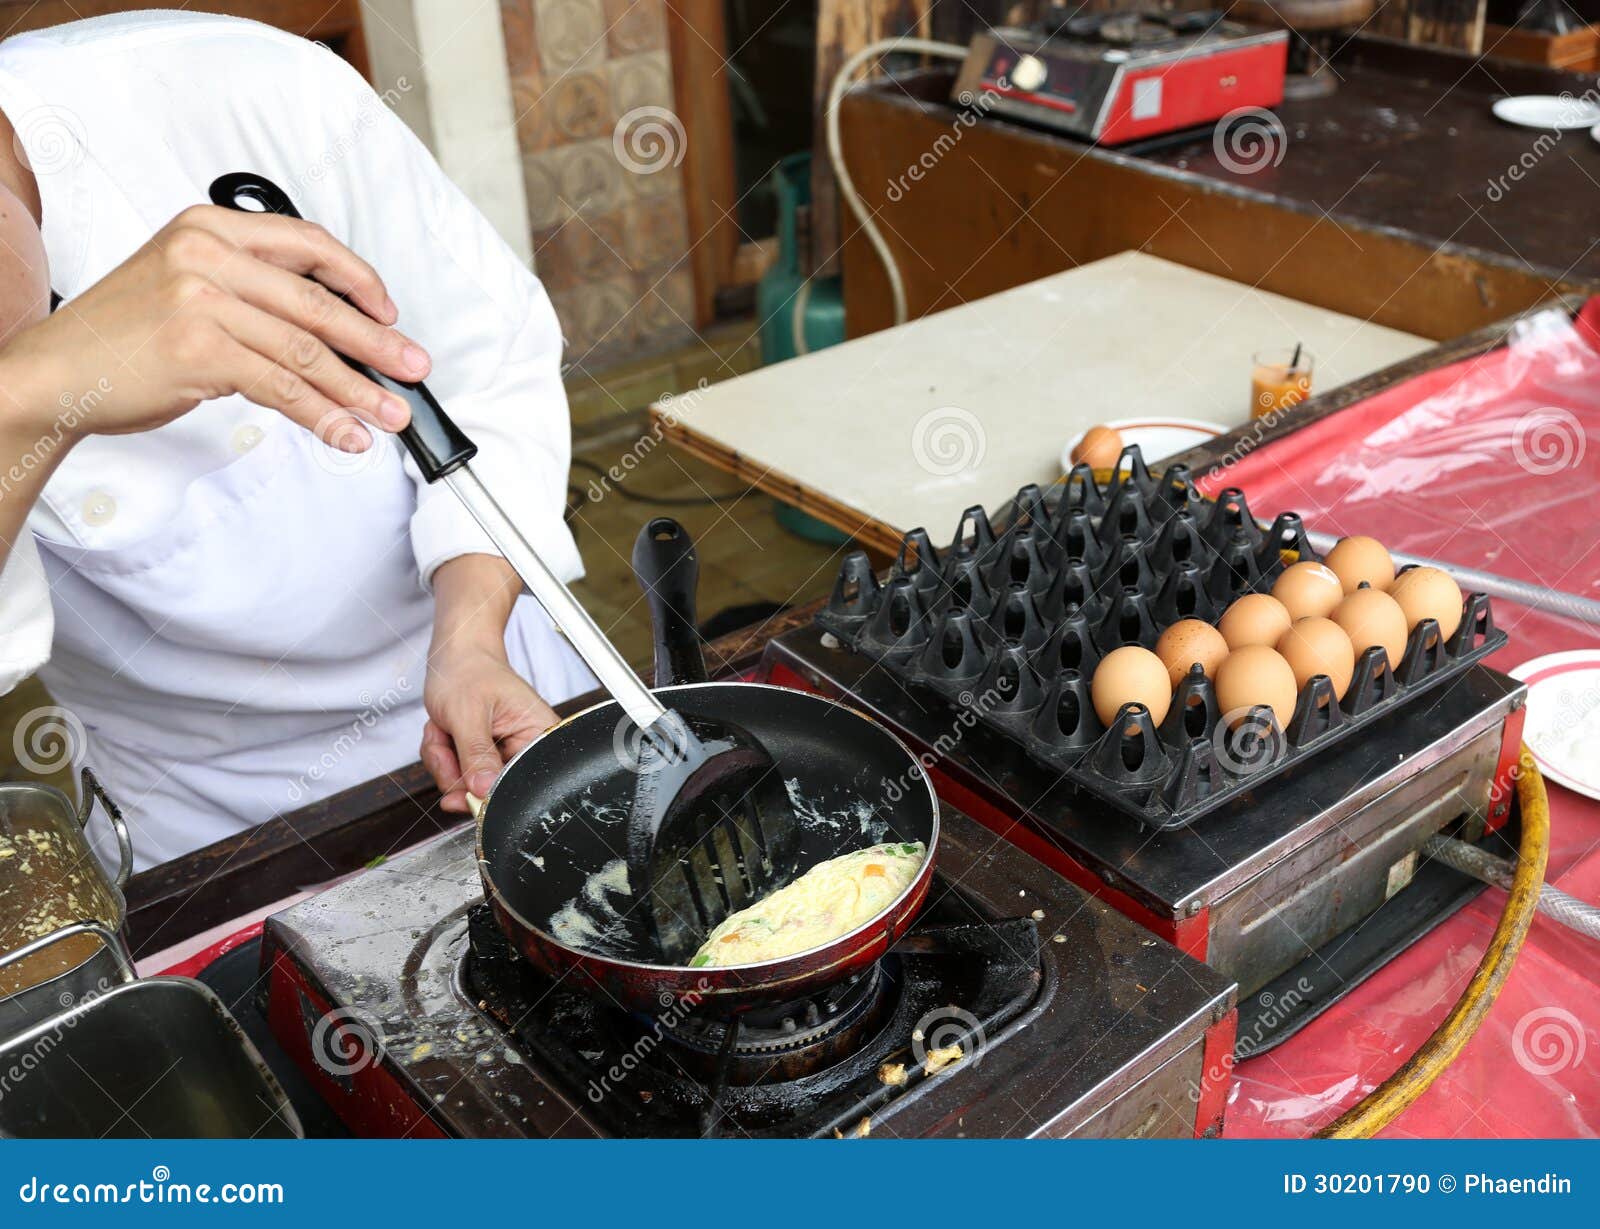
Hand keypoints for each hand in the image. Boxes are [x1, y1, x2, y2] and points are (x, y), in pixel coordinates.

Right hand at [0, 204, 429, 448]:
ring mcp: (202, 299)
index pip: (308, 243)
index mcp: (211, 227)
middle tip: (414, 368)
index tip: (389, 311)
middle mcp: (207, 254)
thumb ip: (253, 291)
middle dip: (377, 343)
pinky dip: (322, 415)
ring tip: (391, 414)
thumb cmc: (126, 333)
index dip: (359, 279)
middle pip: (318, 304)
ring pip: (306, 351)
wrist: (56, 369)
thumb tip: (334, 331)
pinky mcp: (200, 349)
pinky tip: (345, 433)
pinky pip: (281, 386)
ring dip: (359, 390)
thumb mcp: (187, 283)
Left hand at [422, 644, 558, 812]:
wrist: (456, 655)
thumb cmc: (469, 670)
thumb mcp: (468, 713)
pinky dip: (442, 756)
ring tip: (445, 730)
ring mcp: (501, 754)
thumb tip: (483, 790)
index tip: (460, 793)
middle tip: (445, 745)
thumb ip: (475, 754)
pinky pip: (456, 775)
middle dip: (457, 771)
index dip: (488, 792)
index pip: (521, 782)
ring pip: (467, 785)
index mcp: (537, 734)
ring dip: (445, 760)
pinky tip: (444, 732)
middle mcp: (524, 748)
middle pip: (491, 789)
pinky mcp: (482, 755)